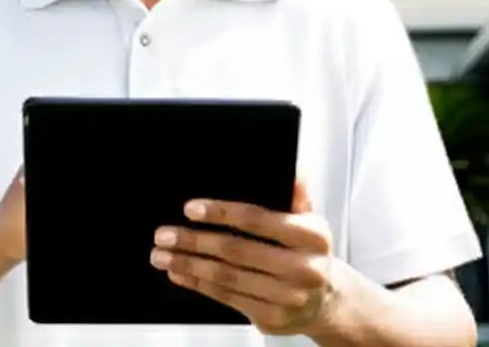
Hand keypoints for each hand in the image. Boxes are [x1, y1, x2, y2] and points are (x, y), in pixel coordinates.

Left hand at [151, 179, 337, 335]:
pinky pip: (227, 297)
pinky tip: (179, 272)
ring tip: (161, 254)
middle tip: (164, 234)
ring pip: (227, 277)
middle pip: (237, 251)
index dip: (222, 213)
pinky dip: (198, 284)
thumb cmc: (309, 254)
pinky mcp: (271, 318)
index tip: (191, 209)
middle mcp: (303, 268)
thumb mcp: (311, 222)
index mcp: (312, 237)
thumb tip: (293, 170)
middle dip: (194, 241)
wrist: (326, 302)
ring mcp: (287, 297)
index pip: (259, 220)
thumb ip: (297, 197)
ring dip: (188, 264)